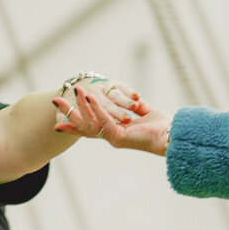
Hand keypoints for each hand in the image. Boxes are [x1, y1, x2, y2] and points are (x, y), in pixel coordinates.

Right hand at [55, 81, 170, 156]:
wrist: (173, 137)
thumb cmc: (162, 127)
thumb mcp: (145, 112)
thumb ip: (135, 106)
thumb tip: (133, 99)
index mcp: (116, 132)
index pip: (90, 127)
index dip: (74, 124)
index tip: (58, 121)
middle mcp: (111, 137)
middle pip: (84, 125)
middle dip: (69, 113)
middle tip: (55, 100)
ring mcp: (114, 138)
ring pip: (91, 122)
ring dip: (81, 106)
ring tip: (76, 90)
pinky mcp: (120, 137)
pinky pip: (104, 120)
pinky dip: (96, 109)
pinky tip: (90, 98)